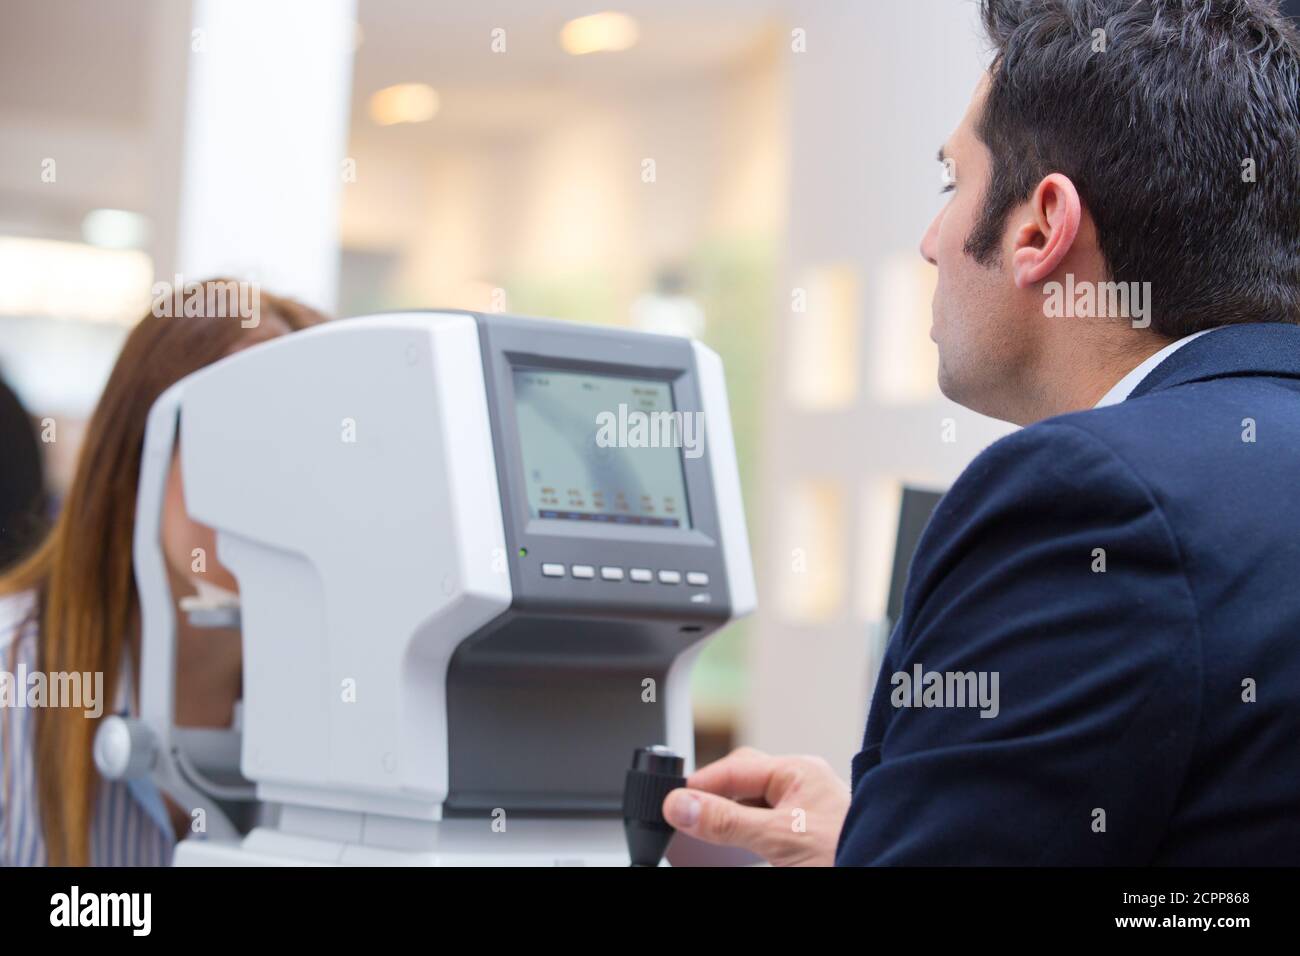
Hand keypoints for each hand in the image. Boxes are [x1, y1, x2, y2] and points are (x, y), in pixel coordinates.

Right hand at [662, 746, 850, 865]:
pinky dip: (741, 839)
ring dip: (725, 821)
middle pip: (742, 783)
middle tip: (681, 819)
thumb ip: (728, 821)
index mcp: (801, 772)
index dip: (701, 785)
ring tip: (699, 835)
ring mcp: (805, 814)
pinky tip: (730, 852)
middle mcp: (804, 788)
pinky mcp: (804, 841)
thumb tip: (682, 805)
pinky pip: (762, 830)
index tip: (671, 803)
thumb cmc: (851, 853)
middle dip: (712, 799)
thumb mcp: (779, 837)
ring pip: (750, 809)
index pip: (737, 768)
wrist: (891, 872)